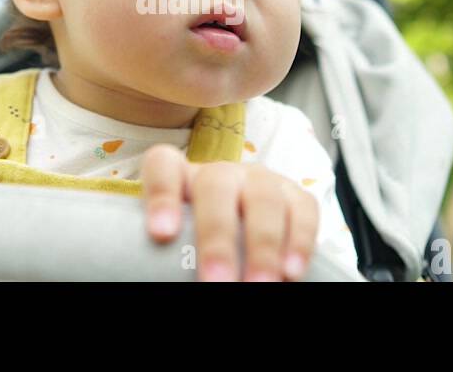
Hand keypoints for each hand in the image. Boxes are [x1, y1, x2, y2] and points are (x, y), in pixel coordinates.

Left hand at [140, 144, 318, 281]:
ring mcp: (261, 179)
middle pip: (217, 188)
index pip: (164, 167)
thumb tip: (149, 278)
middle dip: (218, 237)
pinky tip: (292, 272)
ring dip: (263, 246)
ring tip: (259, 286)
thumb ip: (165, 256)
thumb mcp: (176, 242)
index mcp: (181, 175)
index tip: (161, 234)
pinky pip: (303, 211)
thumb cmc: (196, 240)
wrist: (243, 227)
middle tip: (216, 281)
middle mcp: (222, 172)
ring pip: (263, 199)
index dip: (161, 195)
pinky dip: (300, 241)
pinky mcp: (296, 195)